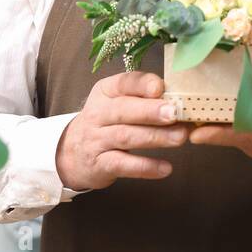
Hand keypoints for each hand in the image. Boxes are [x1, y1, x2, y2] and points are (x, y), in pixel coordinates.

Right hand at [55, 71, 189, 191]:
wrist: (72, 153)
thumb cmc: (106, 123)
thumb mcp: (117, 102)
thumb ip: (143, 97)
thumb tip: (179, 99)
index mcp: (105, 92)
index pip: (123, 83)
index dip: (142, 84)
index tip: (160, 88)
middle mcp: (98, 114)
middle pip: (124, 110)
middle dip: (151, 111)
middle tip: (175, 113)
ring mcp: (96, 140)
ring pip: (126, 136)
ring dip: (155, 137)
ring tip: (179, 137)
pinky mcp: (99, 164)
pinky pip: (123, 165)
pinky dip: (145, 167)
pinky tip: (166, 168)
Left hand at [187, 86, 251, 170]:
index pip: (234, 133)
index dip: (209, 130)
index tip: (186, 123)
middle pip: (220, 131)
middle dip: (198, 117)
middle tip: (173, 97)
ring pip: (223, 129)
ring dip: (206, 114)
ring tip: (183, 92)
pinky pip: (232, 127)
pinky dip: (219, 114)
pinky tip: (210, 96)